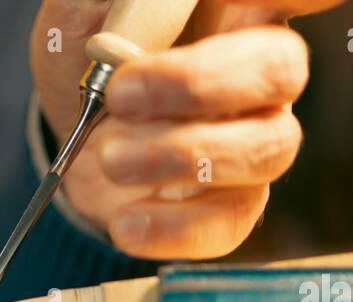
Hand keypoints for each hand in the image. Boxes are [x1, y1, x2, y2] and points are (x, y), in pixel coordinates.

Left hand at [32, 0, 342, 258]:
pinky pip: (229, 223)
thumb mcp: (83, 15)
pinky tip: (125, 221)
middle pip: (281, 69)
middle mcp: (258, 75)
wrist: (70, 135)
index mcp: (238, 10)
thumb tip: (126, 6)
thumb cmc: (90, 57)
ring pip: (265, 149)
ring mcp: (252, 142)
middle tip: (120, 95)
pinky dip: (175, 228)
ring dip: (182, 156)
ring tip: (110, 158)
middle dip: (198, 84)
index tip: (247, 3)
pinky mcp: (228, 205)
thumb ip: (110, 3)